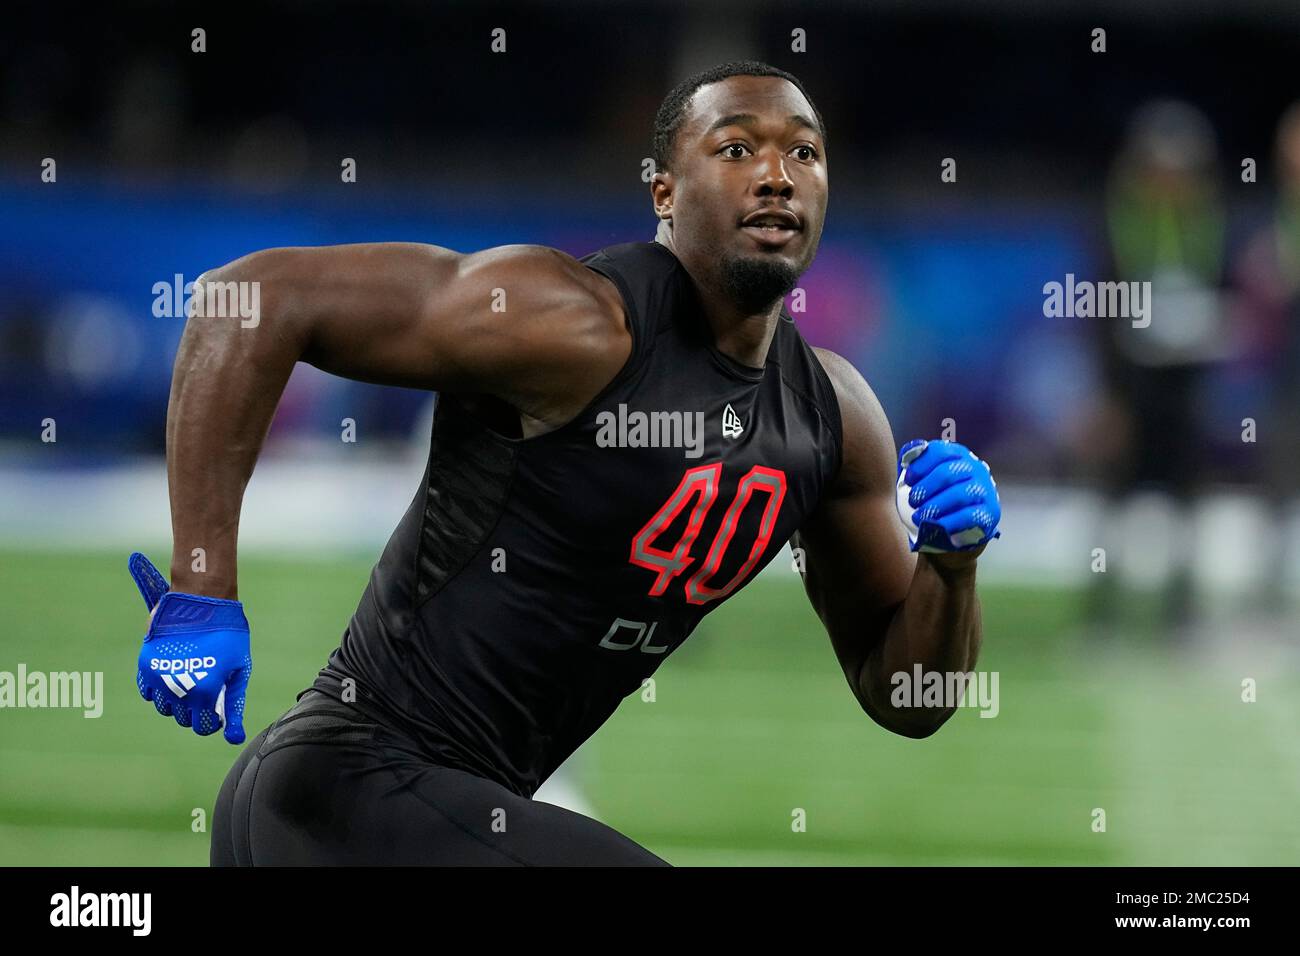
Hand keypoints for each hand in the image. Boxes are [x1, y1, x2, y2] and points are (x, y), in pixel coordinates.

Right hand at [128, 552, 251, 743]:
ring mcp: (159, 677)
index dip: (211, 722)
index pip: (202, 726)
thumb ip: (234, 704)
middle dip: (195, 711)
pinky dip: (159, 689)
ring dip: (176, 702)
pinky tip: (173, 674)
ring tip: (189, 682)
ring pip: (164, 708)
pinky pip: (148, 692)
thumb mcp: (239, 669)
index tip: (215, 711)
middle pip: (182, 719)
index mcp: (205, 691)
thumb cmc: (228, 634)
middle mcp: (178, 689)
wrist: (201, 600)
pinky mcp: (146, 664)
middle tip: (205, 692)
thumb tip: (234, 739)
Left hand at [895, 439, 1000, 553]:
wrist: (957, 527)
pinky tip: (934, 526)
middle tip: (913, 501)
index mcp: (958, 456)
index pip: (939, 452)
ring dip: (934, 506)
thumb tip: (907, 457)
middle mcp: (975, 469)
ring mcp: (984, 490)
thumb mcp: (924, 478)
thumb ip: (915, 465)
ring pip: (959, 494)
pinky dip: (948, 522)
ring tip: (918, 516)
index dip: (920, 466)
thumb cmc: (937, 497)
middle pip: (947, 472)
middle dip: (925, 488)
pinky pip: (968, 516)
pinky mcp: (989, 512)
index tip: (907, 480)